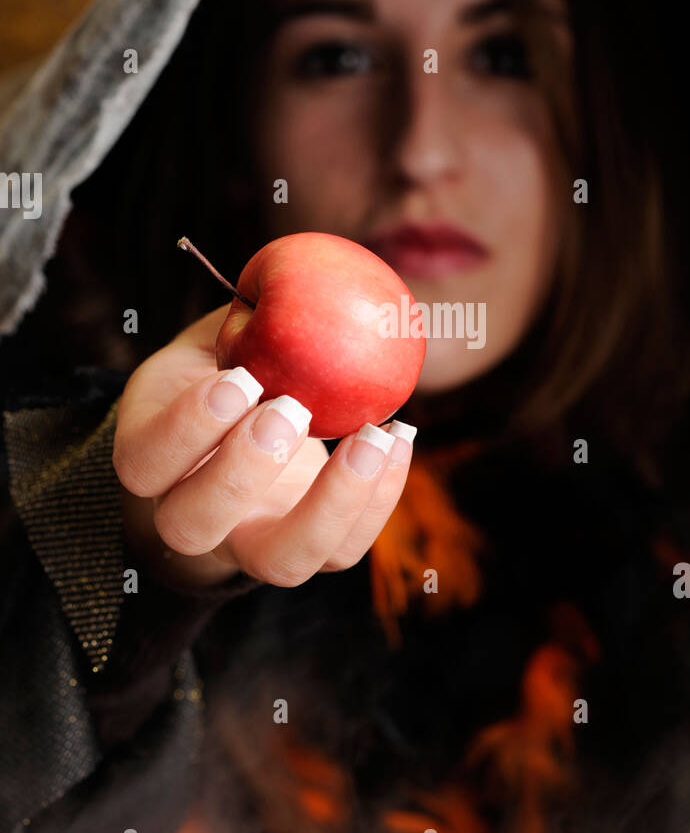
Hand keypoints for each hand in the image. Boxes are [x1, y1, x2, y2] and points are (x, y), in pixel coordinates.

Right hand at [113, 306, 414, 593]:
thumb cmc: (233, 370)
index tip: (240, 378)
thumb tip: (293, 270)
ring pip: (280, 562)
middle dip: (243, 470)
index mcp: (151, 457)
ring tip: (373, 434)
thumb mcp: (221, 340)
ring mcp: (250, 544)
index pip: (146, 462)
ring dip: (331, 502)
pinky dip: (380, 499)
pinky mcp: (308, 550)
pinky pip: (344, 550)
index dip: (188, 428)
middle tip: (292, 408)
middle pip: (194, 525)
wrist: (249, 434)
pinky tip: (401, 436)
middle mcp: (190, 515)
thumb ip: (244, 316)